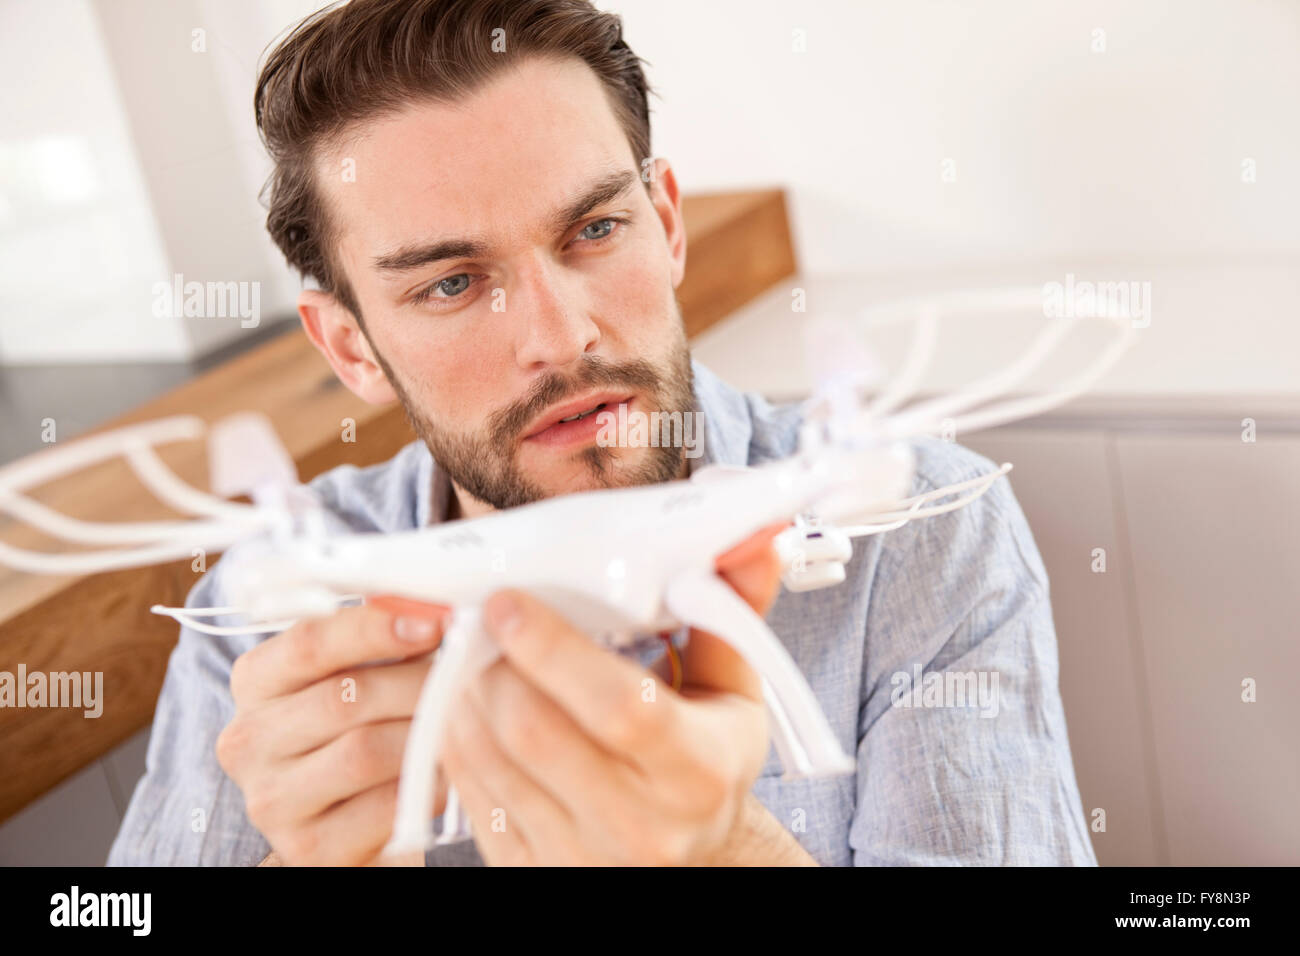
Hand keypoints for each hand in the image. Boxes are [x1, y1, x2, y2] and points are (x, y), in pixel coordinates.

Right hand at [217, 598, 449, 865]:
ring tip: (459, 721)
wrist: (353, 825)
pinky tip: (445, 772)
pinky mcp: (306, 847)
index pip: (309, 642)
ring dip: (425, 733)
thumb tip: (435, 607)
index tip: (436, 621)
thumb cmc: (364, 731)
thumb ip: (382, 639)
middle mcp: (247, 739)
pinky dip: (426, 784)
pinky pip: (383, 805)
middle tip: (465, 675)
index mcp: (255, 681)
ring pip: (366, 751)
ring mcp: (270, 799)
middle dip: (418, 683)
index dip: (377, 628)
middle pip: (345, 697)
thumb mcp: (358, 676)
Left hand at [439, 523, 790, 864]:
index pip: (620, 708)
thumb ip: (734, 606)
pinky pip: (471, 794)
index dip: (554, 650)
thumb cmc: (707, 758)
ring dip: (467, 693)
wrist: (690, 855)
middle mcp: (641, 826)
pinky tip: (473, 703)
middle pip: (535, 731)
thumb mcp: (733, 686)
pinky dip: (458, 735)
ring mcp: (581, 858)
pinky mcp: (532, 873)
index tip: (509, 602)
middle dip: (496, 663)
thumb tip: (751, 537)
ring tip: (476, 654)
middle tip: (485, 619)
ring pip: (489, 760)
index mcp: (699, 771)